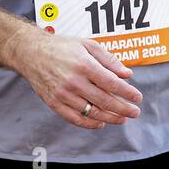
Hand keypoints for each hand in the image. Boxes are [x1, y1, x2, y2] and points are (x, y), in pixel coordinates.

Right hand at [12, 29, 142, 128]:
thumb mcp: (87, 45)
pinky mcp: (54, 103)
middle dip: (123, 108)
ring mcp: (63, 94)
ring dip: (110, 118)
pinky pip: (75, 118)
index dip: (127, 92)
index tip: (138, 97)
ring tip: (122, 119)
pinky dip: (90, 123)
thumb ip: (109, 59)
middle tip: (135, 112)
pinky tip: (101, 123)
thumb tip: (127, 74)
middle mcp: (73, 81)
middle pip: (104, 100)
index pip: (111, 83)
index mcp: (83, 64)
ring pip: (91, 112)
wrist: (31, 53)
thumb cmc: (62, 47)